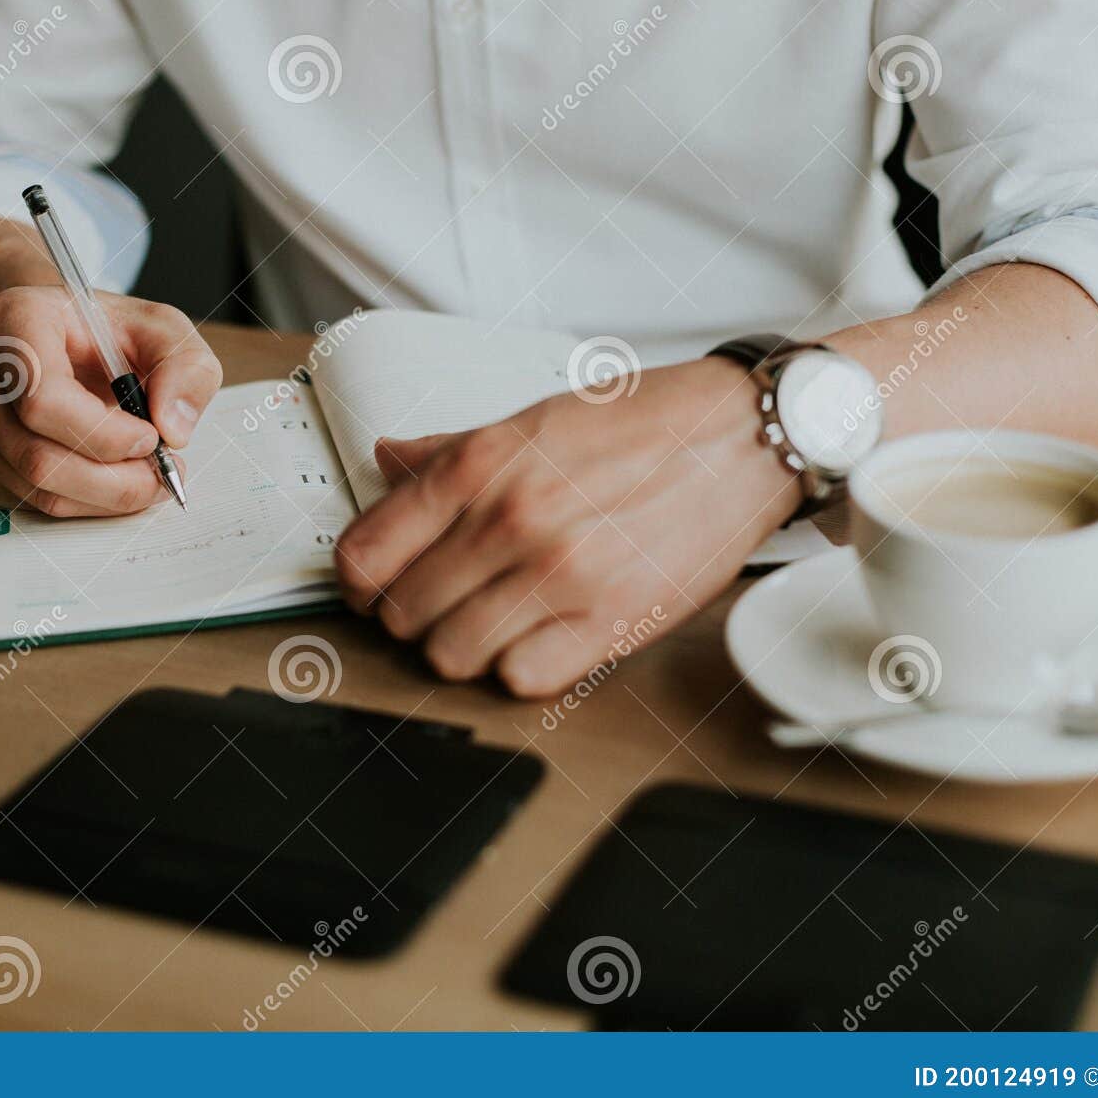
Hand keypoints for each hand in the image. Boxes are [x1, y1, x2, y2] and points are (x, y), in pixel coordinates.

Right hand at [0, 285, 221, 515]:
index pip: (45, 401)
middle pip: (38, 459)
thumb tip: (174, 427)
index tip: (151, 437)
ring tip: (142, 476)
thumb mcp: (158, 327)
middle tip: (160, 475)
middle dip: (114, 482)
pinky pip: (24, 501)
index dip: (105, 435)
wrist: (36, 328)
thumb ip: (185, 367)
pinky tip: (105, 478)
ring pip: (34, 489)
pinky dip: (78, 501)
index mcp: (12, 321)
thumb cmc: (95, 327)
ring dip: (102, 498)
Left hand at [334, 357, 800, 696]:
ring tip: (487, 621)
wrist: (742, 438)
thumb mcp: (534, 417)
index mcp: (483, 465)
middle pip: (403, 613)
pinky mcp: (608, 623)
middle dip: (408, 614)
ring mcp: (559, 576)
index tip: (370, 585)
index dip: (355, 580)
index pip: (366, 550)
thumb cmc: (645, 424)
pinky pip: (519, 680)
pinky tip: (534, 638)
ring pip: (451, 655)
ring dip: (460, 646)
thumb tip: (388, 463)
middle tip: (437, 601)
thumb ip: (453, 450)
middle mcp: (511, 521)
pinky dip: (516, 668)